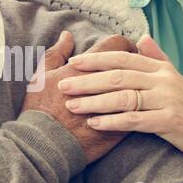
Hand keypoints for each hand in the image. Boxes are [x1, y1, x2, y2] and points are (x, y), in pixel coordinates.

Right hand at [21, 30, 137, 163]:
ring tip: (141, 86)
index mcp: (87, 69)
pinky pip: (138, 114)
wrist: (44, 146)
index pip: (116, 46)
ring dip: (142, 86)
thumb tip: (68, 35)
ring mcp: (114, 108)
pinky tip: (139, 109)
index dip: (124, 44)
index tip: (126, 48)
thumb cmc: (40, 110)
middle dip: (138, 62)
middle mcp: (104, 85)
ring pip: (140, 90)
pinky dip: (140, 110)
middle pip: (132, 66)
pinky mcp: (120, 129)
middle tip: (137, 65)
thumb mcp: (41, 77)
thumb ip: (57, 53)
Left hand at [59, 33, 182, 161]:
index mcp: (161, 69)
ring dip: (94, 101)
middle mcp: (163, 80)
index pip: (123, 59)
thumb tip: (141, 38)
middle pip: (119, 76)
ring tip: (72, 105)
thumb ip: (156, 58)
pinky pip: (134, 120)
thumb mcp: (175, 78)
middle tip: (64, 84)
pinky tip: (94, 124)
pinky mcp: (169, 121)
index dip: (97, 60)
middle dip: (88, 80)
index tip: (74, 63)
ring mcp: (167, 100)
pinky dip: (112, 121)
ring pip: (123, 97)